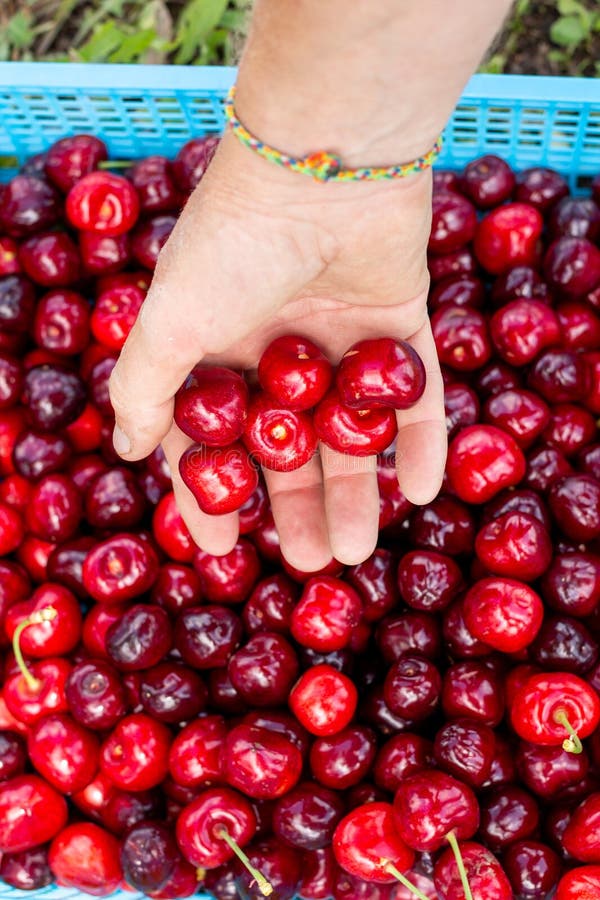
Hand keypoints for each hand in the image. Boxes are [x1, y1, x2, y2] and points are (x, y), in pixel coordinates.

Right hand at [109, 132, 446, 569]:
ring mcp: (342, 338)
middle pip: (289, 446)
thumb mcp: (171, 321)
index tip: (218, 546)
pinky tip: (420, 494)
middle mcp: (280, 348)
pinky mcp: (400, 322)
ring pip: (350, 431)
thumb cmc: (236, 243)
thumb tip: (125, 450)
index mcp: (220, 347)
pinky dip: (420, 442)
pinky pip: (415, 394)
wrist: (326, 161)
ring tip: (355, 552)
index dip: (212, 492)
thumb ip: (145, 386)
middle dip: (295, 507)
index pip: (213, 437)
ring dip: (354, 492)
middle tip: (308, 563)